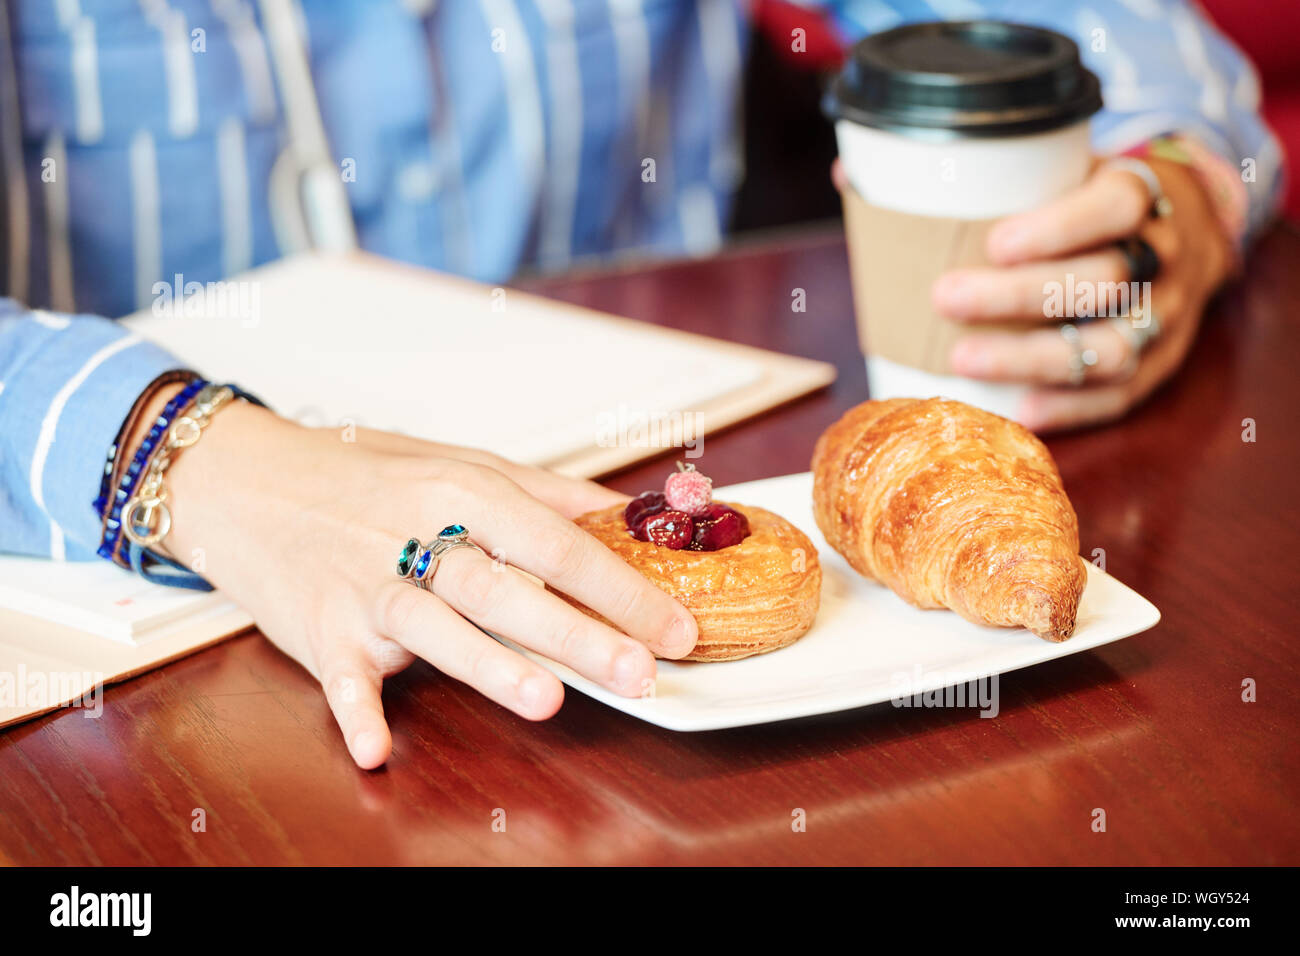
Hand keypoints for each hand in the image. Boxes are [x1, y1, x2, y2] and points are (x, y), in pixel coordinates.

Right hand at [157, 402, 698, 768]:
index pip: (557, 541)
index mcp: (463, 489)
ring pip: (435, 626)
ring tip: (545, 699)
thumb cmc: (363, 474)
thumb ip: (543, 493)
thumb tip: (624, 515)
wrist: (246, 478)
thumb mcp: (459, 461)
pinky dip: (356, 711)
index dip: (621, 586)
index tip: (675, 627)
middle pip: (506, 587)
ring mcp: (365, 585)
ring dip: (487, 664)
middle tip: (640, 673)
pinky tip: (378, 748)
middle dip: (578, 632)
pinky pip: (339, 675)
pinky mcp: (319, 628)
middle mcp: (417, 535)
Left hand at [932, 156, 1236, 430]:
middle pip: (1104, 281)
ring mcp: (1168, 316)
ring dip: (1031, 359)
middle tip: (946, 298)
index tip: (994, 244)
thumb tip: (869, 179)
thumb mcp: (1068, 169)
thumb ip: (1002, 178)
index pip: (1116, 205)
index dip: (1059, 228)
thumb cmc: (1093, 201)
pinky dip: (1069, 408)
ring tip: (963, 360)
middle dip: (1019, 296)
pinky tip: (1019, 411)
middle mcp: (1164, 258)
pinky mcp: (1162, 364)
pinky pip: (1120, 395)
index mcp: (1142, 195)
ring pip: (1111, 347)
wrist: (1189, 231)